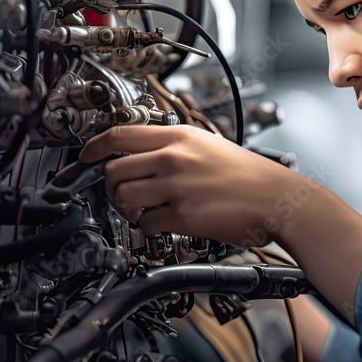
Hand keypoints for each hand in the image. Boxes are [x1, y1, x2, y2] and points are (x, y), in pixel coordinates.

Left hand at [78, 125, 317, 246]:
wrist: (277, 198)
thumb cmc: (250, 174)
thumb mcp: (210, 144)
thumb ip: (176, 145)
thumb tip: (145, 153)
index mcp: (179, 136)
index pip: (120, 134)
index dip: (94, 146)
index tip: (84, 156)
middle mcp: (173, 158)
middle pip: (113, 170)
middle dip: (111, 187)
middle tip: (122, 195)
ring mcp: (176, 187)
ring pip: (124, 198)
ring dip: (127, 209)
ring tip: (143, 211)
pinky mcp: (183, 215)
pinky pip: (147, 223)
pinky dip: (150, 227)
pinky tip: (166, 223)